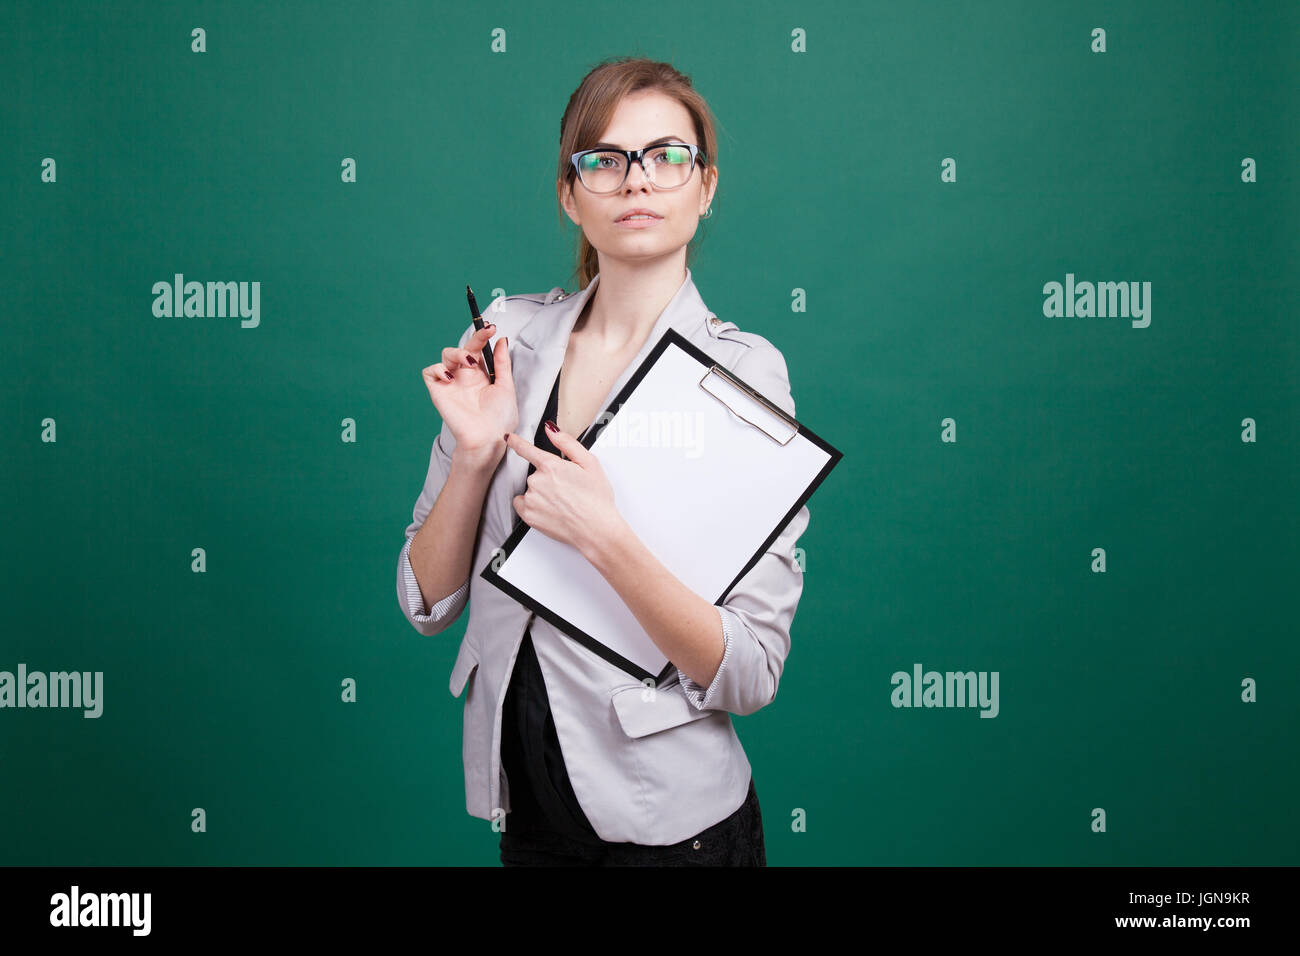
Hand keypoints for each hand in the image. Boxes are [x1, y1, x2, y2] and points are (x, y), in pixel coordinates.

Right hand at [422, 323, 516, 460]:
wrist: (488, 438)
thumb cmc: (500, 417)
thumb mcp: (506, 385)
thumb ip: (502, 362)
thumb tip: (502, 339)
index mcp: (481, 375)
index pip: (479, 349)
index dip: (482, 336)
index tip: (491, 327)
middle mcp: (465, 376)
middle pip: (462, 348)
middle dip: (473, 339)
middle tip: (484, 335)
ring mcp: (451, 383)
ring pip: (446, 355)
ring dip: (456, 353)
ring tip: (468, 362)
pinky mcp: (438, 391)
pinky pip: (430, 372)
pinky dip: (438, 369)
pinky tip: (450, 377)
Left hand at [505, 422, 625, 557]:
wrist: (596, 529)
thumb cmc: (596, 499)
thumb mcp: (590, 463)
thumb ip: (567, 443)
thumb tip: (551, 430)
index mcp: (551, 466)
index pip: (527, 450)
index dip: (517, 442)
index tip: (509, 438)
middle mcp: (537, 481)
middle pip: (535, 474)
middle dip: (548, 479)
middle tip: (567, 490)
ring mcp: (531, 499)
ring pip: (530, 490)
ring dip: (541, 493)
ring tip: (562, 503)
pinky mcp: (529, 515)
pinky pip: (522, 504)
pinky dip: (531, 505)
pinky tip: (549, 509)